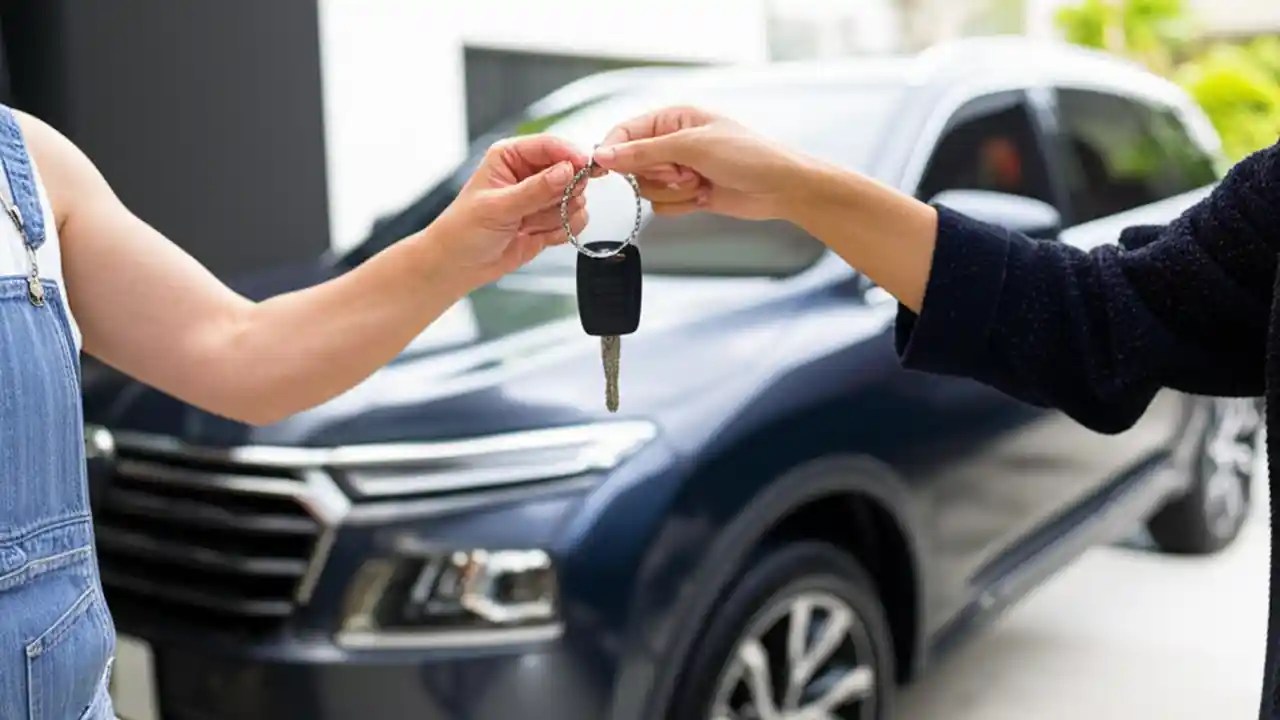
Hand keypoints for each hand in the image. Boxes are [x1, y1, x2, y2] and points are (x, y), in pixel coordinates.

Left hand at [427, 134, 590, 286]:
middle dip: (565, 192)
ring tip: (529, 225)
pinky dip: (561, 231)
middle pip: (570, 171)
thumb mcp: (498, 207)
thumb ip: (535, 190)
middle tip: (548, 206)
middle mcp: (528, 173)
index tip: (586, 167)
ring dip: (558, 216)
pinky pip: (574, 220)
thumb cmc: (463, 230)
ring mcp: (540, 198)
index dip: (570, 155)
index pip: (549, 146)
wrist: (458, 266)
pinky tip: (536, 236)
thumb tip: (566, 171)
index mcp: (510, 157)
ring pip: (575, 198)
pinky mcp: (548, 221)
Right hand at [593, 106, 809, 220]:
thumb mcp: (692, 147)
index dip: (613, 150)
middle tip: (685, 170)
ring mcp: (680, 169)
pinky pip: (663, 205)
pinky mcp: (688, 193)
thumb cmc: (748, 156)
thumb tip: (604, 154)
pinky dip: (682, 205)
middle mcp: (673, 142)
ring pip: (648, 188)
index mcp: (674, 118)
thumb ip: (644, 152)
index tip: (604, 169)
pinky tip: (705, 196)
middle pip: (634, 165)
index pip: (626, 132)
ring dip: (673, 191)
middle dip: (658, 174)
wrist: (780, 188)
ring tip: (701, 182)